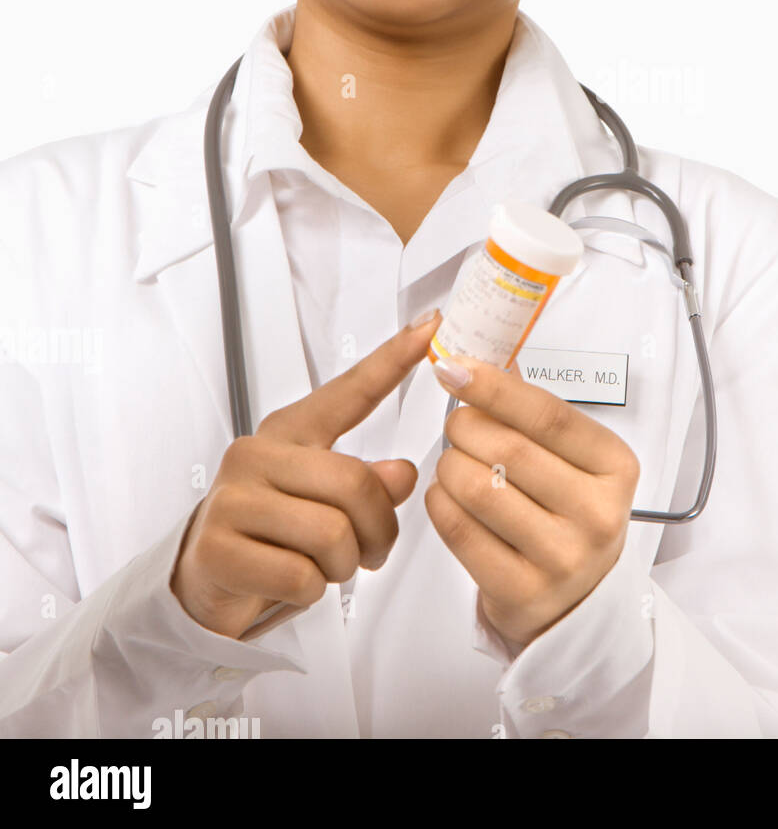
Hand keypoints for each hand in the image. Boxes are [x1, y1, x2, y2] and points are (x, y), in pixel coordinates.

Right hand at [170, 318, 436, 638]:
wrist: (205, 583)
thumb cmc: (274, 535)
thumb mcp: (326, 503)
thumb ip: (369, 481)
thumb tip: (402, 474)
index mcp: (290, 432)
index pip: (351, 390)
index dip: (392, 359)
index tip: (430, 326)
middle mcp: (257, 454)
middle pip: (356, 485)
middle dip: (378, 531)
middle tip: (372, 552)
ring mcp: (232, 498)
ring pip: (333, 536)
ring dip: (344, 566)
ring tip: (326, 567)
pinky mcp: (217, 548)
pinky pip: (302, 576)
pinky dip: (311, 592)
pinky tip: (292, 584)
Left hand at [423, 310, 640, 650]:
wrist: (579, 600)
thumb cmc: (571, 516)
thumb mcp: (576, 462)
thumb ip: (537, 417)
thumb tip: (486, 360)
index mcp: (617, 468)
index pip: (550, 416)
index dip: (496, 388)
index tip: (457, 367)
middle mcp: (598, 514)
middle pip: (509, 450)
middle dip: (466, 427)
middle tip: (457, 424)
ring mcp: (563, 557)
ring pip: (478, 488)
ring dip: (449, 466)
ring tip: (454, 464)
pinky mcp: (523, 591)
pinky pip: (460, 531)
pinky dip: (440, 503)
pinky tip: (446, 496)